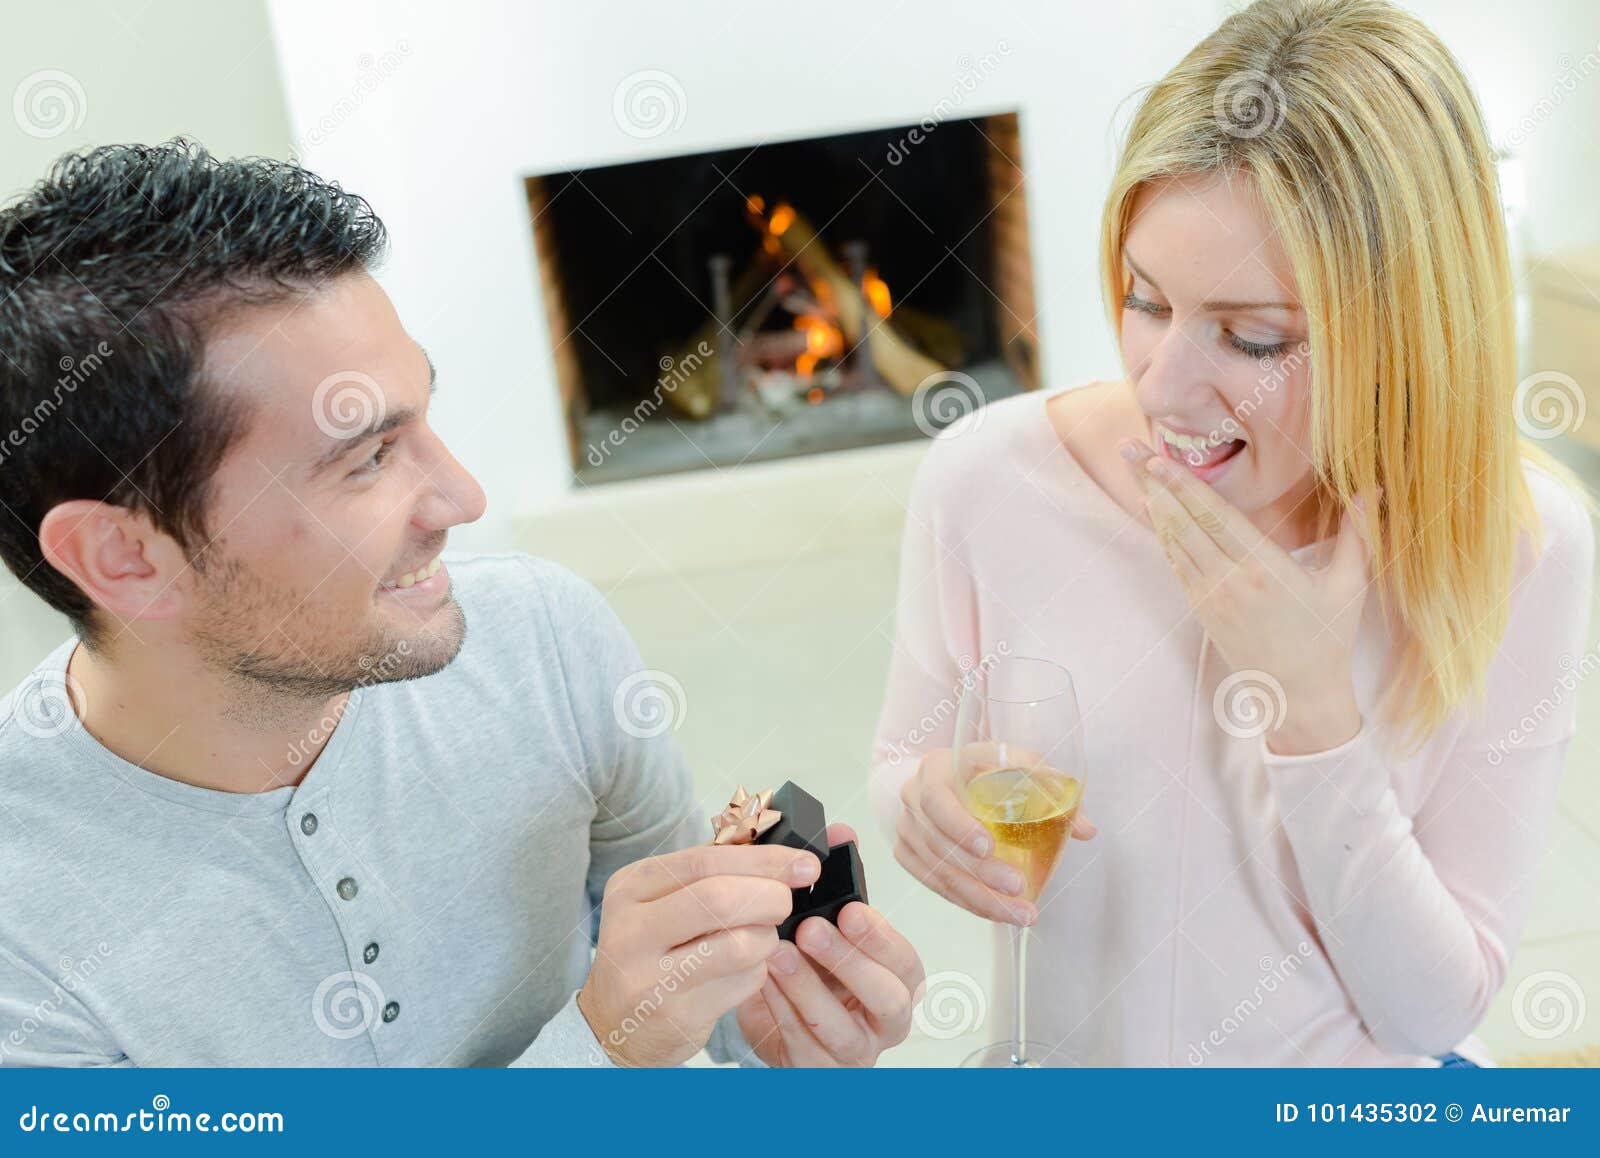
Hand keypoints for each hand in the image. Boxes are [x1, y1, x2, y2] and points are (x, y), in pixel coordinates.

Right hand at [578, 841, 820, 1065]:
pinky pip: (744, 982)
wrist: (615, 1024)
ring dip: (767, 938)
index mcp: (631, 887)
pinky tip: (743, 970)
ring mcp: (652, 978)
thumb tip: (778, 852)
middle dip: (772, 895)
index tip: (805, 863)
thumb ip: (709, 872)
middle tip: (788, 900)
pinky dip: (758, 971)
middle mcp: (632, 930)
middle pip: (721, 899)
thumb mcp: (660, 901)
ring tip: (760, 938)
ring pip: (740, 944)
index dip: (764, 859)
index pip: (706, 861)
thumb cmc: (651, 950)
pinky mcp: (678, 1015)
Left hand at [736, 823, 924, 1065]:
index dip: (882, 939)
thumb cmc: (816, 966)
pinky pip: (800, 1047)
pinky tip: (758, 983)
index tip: (850, 910)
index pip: (907, 964)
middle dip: (849, 964)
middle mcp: (885, 1021)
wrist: (781, 1017)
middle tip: (809, 929)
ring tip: (775, 953)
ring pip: (840, 1031)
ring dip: (806, 990)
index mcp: (897, 980)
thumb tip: (840, 829)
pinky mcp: (816, 1071)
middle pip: (888, 1001)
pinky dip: (779, 1013)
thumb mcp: (830, 923)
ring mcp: (853, 1052)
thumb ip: (837, 878)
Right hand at [893, 744, 1097, 924]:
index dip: (959, 826)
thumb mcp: (1016, 763)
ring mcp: (907, 829)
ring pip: (938, 873)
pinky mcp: (907, 854)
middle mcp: (913, 799)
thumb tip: (1087, 830)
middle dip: (981, 874)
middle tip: (1018, 889)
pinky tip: (997, 913)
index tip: (989, 847)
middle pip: (940, 844)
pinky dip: (967, 902)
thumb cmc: (986, 767)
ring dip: (979, 898)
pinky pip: (936, 886)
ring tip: (1019, 915)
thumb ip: (1050, 789)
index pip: (937, 800)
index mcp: (936, 769)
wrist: (942, 778)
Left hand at [1121, 439, 1374, 752]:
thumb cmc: (1328, 639)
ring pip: (1172, 540)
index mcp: (1263, 569)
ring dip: (1152, 503)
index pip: (1214, 516)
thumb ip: (1357, 533)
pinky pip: (1175, 563)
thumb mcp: (1350, 585)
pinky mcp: (1201, 608)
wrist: (1298, 696)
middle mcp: (1228, 580)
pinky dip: (1162, 533)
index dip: (1183, 485)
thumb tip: (1372, 486)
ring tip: (1132, 469)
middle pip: (1182, 521)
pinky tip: (1153, 511)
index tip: (1158, 458)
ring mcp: (1209, 596)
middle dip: (1153, 482)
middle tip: (1128, 447)